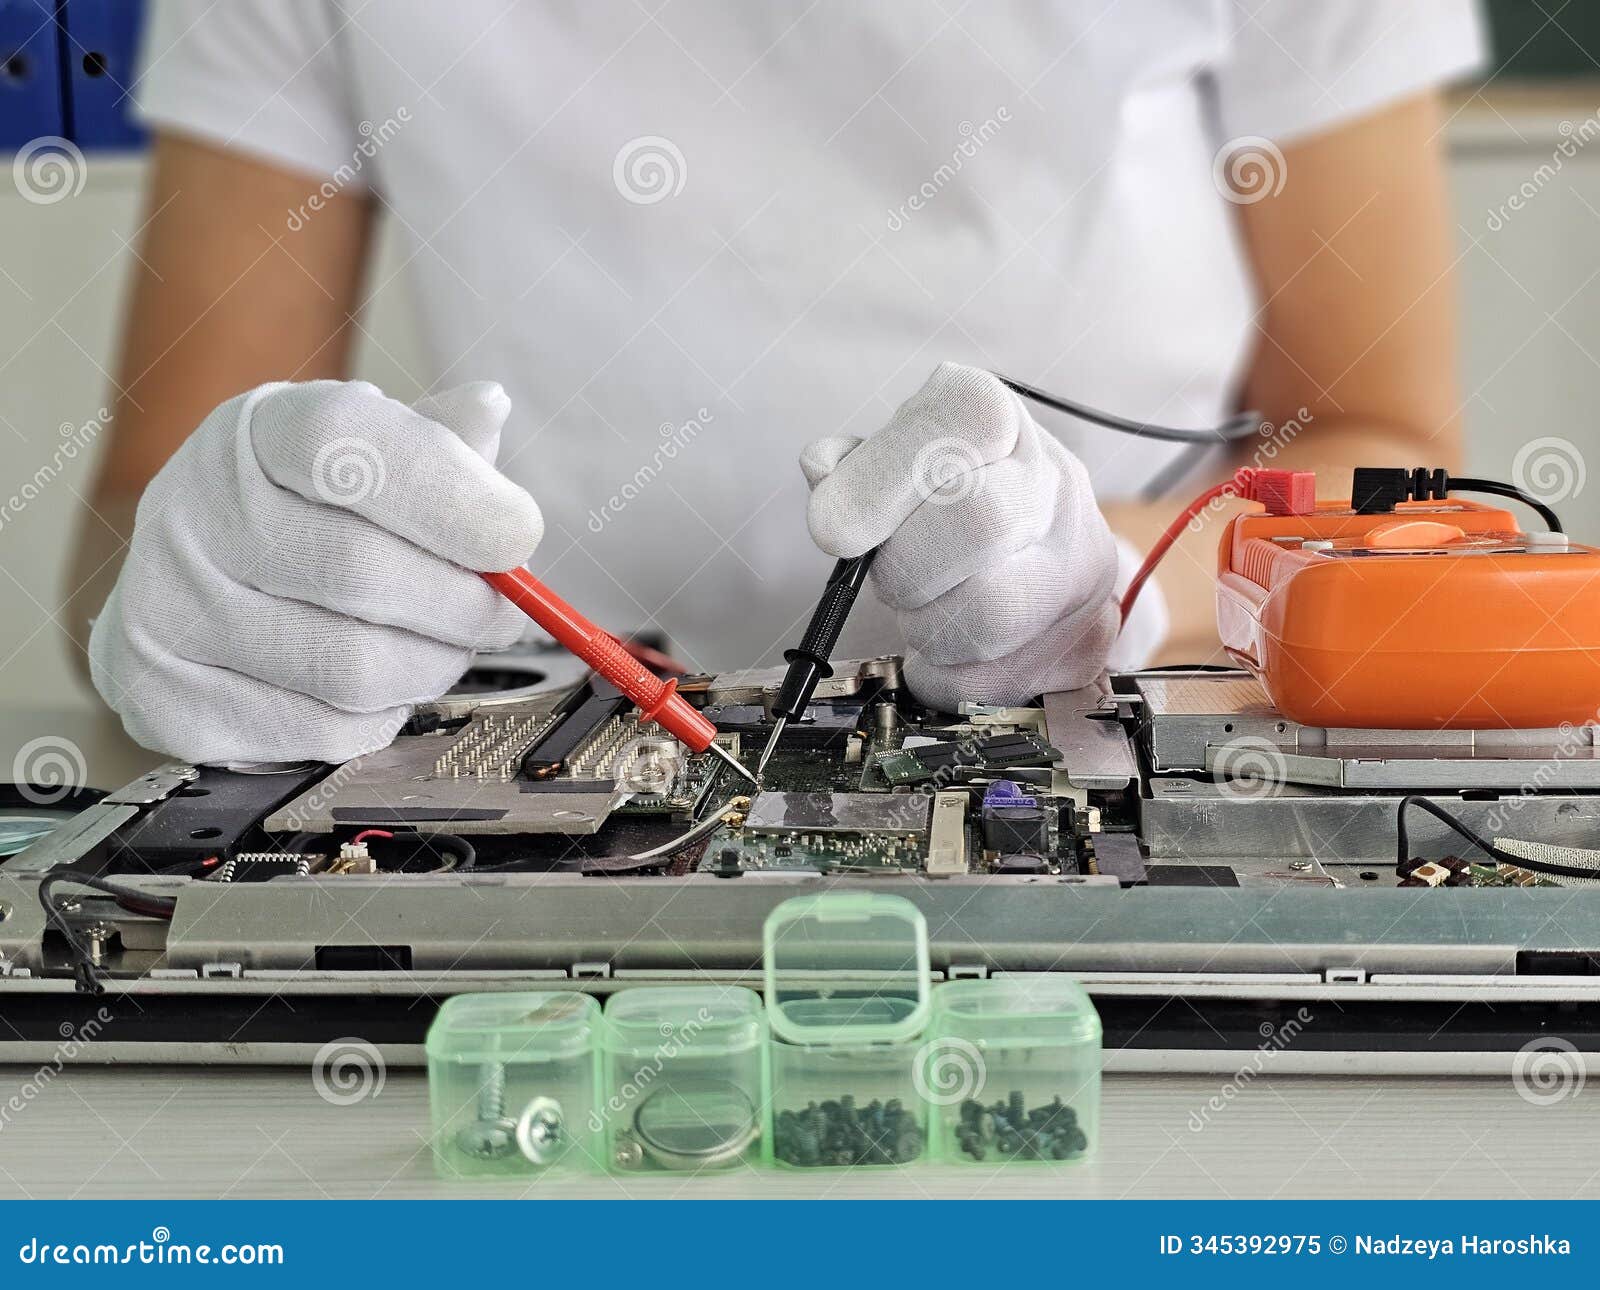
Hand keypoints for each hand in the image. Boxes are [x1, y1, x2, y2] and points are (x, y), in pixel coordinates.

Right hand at [89, 380, 542, 763]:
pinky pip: (323, 732)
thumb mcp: (373, 449)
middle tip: (498, 612)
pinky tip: (376, 684)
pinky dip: (379, 716)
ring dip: (432, 667)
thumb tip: (487, 411)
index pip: (347, 447)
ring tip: (440, 645)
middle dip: (466, 606)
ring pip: (354, 669)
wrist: (195, 574)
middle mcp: (194, 513)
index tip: (518, 535)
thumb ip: (437, 442)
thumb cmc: (307, 507)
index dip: (452, 497)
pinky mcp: (170, 700)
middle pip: (363, 573)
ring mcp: (170, 610)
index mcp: (254, 432)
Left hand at [801, 362, 1148, 708]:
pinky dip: (947, 672)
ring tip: (924, 606)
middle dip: (907, 566)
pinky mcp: (1084, 640)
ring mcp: (1080, 564)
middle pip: (982, 522)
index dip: (882, 484)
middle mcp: (1053, 484)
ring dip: (927, 625)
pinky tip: (950, 645)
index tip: (835, 529)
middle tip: (890, 572)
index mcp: (997, 422)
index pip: (953, 430)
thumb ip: (855, 466)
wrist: (1041, 553)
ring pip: (989, 616)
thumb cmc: (953, 501)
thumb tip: (825, 472)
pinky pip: (992, 677)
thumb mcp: (898, 462)